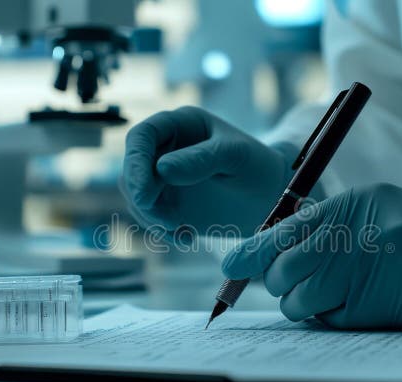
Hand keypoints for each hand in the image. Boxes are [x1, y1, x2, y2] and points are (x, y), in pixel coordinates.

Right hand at [122, 106, 292, 236]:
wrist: (270, 199)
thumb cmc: (258, 168)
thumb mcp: (236, 157)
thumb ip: (202, 159)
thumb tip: (162, 169)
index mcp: (180, 124)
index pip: (141, 137)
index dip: (135, 163)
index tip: (144, 194)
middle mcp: (166, 147)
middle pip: (131, 169)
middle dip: (142, 198)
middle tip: (169, 222)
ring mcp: (163, 176)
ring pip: (136, 195)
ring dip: (151, 217)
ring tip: (183, 230)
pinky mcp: (167, 202)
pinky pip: (148, 216)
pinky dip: (160, 230)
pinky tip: (186, 237)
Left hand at [221, 183, 401, 328]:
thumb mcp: (377, 207)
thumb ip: (327, 223)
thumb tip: (272, 248)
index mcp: (350, 204)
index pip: (281, 232)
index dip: (251, 254)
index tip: (232, 269)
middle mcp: (354, 234)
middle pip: (283, 270)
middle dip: (279, 284)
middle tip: (298, 284)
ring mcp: (366, 270)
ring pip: (300, 301)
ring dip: (306, 305)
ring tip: (336, 294)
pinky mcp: (380, 305)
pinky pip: (332, 320)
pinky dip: (335, 318)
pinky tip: (363, 302)